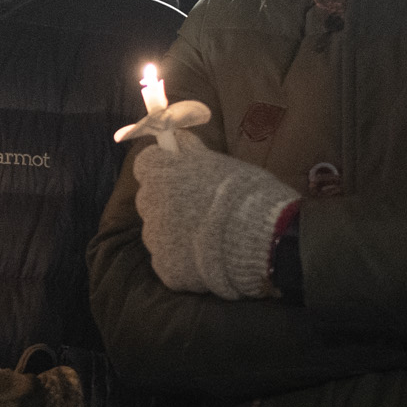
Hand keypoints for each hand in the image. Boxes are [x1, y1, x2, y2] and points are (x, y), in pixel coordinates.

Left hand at [130, 142, 298, 300]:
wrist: (259, 238)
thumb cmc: (245, 193)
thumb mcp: (220, 163)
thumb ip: (192, 152)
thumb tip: (177, 138)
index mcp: (160, 173)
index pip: (146, 164)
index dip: (163, 166)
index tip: (178, 169)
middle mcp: (149, 204)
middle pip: (151, 199)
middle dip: (169, 201)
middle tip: (200, 207)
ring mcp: (155, 239)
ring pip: (159, 232)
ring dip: (176, 232)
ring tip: (210, 236)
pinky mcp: (165, 268)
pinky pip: (169, 261)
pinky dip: (184, 260)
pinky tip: (208, 258)